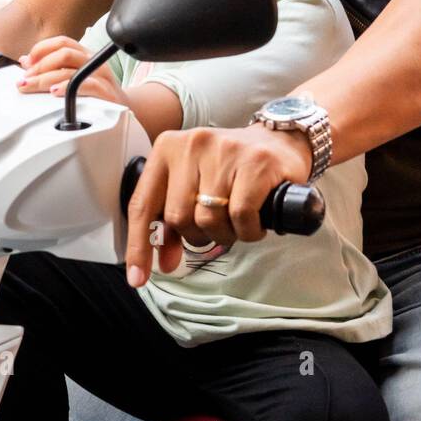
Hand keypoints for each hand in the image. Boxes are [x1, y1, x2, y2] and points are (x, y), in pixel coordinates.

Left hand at [16, 35, 126, 105]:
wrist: (124, 107)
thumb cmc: (96, 92)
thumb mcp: (72, 76)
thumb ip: (50, 68)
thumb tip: (25, 61)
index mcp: (84, 54)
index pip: (62, 42)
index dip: (42, 49)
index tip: (26, 63)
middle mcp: (93, 60)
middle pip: (63, 54)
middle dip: (39, 67)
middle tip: (25, 80)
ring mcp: (100, 75)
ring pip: (70, 69)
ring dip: (45, 79)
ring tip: (31, 86)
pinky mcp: (106, 91)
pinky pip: (86, 85)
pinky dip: (67, 88)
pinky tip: (54, 92)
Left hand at [124, 123, 312, 287]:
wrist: (281, 143)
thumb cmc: (233, 169)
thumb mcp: (195, 183)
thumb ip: (174, 217)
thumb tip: (164, 262)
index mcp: (168, 148)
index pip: (143, 204)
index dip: (139, 245)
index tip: (139, 278)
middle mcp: (192, 144)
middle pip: (179, 217)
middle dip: (198, 235)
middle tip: (218, 228)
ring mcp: (225, 151)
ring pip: (209, 219)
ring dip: (225, 234)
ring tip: (237, 223)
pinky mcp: (256, 163)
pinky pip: (240, 216)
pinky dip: (248, 231)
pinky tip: (255, 223)